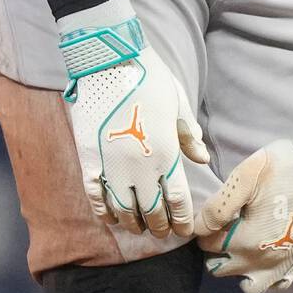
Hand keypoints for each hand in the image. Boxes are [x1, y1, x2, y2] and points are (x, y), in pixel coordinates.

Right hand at [61, 17, 209, 237]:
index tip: (184, 231)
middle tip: (162, 232)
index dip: (181, 220)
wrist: (108, 60)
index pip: (176, 200)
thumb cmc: (149, 77)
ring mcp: (112, 165)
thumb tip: (202, 159)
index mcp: (166, 152)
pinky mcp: (89, 159)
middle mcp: (139, 166)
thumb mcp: (177, 103)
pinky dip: (104, 211)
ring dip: (132, 222)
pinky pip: (96, 195)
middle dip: (158, 225)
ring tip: (138, 228)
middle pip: (151, 210)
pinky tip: (110, 218)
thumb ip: (189, 135)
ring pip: (123, 209)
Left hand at [194, 132, 292, 292]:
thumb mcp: (246, 175)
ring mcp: (280, 267)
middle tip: (226, 225)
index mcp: (244, 239)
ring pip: (246, 285)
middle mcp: (260, 262)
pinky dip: (265, 275)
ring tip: (242, 243)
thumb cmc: (286, 167)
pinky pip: (275, 286)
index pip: (206, 243)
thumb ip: (219, 205)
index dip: (204, 226)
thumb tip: (199, 226)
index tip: (212, 212)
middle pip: (219, 268)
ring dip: (238, 269)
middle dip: (216, 249)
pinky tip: (266, 253)